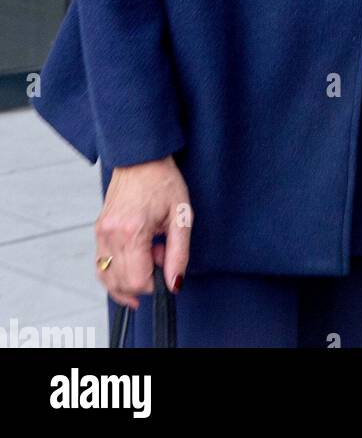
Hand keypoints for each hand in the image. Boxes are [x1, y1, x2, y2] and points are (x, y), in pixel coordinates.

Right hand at [95, 156, 192, 307]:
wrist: (141, 158)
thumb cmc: (164, 182)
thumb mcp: (181, 216)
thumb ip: (178, 253)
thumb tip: (174, 284)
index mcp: (132, 230)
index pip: (135, 281)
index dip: (154, 283)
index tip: (166, 264)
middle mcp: (110, 234)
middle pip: (121, 283)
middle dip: (144, 280)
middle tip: (160, 252)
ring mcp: (101, 233)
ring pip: (107, 279)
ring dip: (130, 278)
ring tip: (149, 253)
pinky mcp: (98, 231)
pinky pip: (101, 266)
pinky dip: (117, 273)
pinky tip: (134, 262)